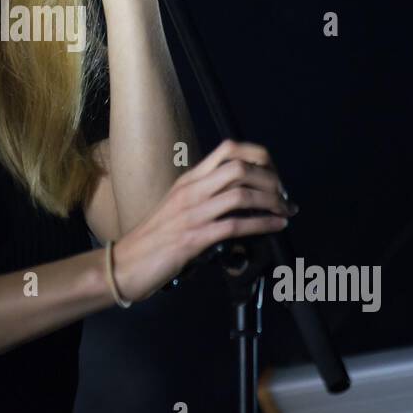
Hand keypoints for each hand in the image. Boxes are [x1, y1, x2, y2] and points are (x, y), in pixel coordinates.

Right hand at [109, 139, 297, 303]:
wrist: (127, 263)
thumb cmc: (155, 238)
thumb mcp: (179, 207)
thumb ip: (205, 197)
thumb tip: (239, 198)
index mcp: (189, 180)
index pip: (229, 149)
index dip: (259, 157)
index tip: (274, 176)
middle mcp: (191, 191)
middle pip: (240, 167)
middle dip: (271, 180)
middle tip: (284, 197)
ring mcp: (191, 214)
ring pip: (240, 195)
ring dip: (271, 202)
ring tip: (285, 212)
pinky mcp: (192, 238)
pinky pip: (234, 226)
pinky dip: (262, 225)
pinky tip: (276, 227)